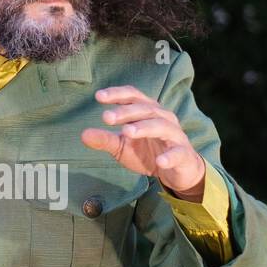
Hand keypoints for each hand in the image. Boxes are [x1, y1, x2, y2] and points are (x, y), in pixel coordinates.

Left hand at [81, 85, 206, 197]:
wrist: (176, 171)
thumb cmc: (148, 152)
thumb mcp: (123, 147)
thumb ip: (105, 140)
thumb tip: (83, 134)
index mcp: (148, 112)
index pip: (133, 96)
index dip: (117, 94)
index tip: (98, 96)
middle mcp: (163, 118)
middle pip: (145, 109)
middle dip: (125, 112)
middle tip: (106, 117)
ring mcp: (175, 135)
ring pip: (161, 126)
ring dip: (144, 127)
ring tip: (127, 132)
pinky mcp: (184, 154)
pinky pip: (178, 153)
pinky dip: (170, 156)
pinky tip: (160, 161)